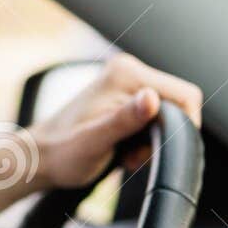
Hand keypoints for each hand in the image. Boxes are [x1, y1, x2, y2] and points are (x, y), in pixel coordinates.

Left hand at [32, 54, 204, 189]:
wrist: (42, 157)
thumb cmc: (62, 152)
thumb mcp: (94, 141)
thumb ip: (125, 120)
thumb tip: (152, 99)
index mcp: (126, 74)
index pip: (184, 95)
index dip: (183, 126)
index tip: (158, 150)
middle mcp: (129, 71)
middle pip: (178, 104)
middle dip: (165, 135)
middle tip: (135, 155)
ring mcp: (128, 83)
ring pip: (169, 113)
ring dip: (155, 139)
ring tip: (127, 153)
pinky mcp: (128, 97)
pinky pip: (156, 116)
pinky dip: (147, 137)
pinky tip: (126, 148)